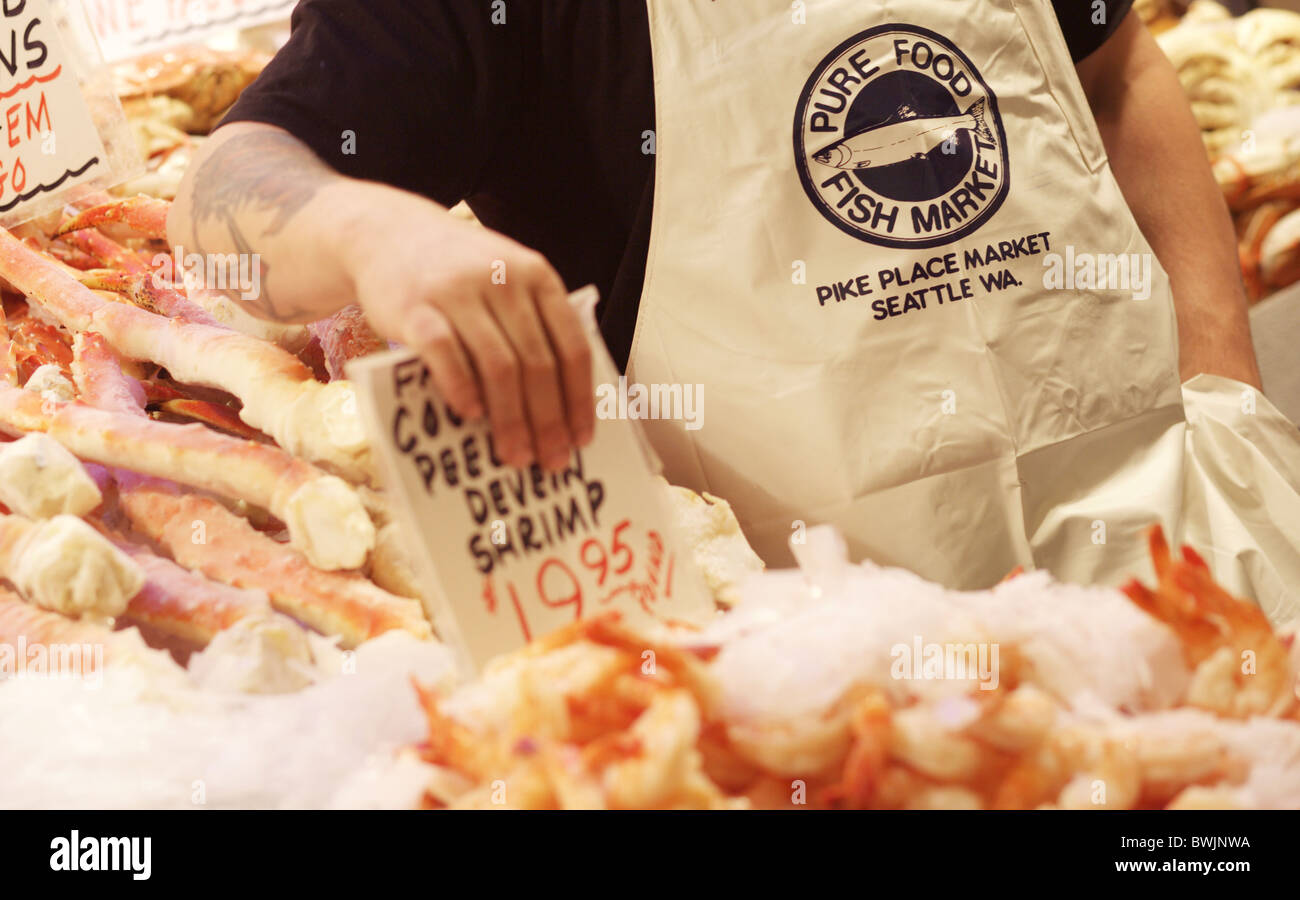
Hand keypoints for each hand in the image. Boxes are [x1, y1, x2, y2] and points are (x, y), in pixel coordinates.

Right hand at [339, 185, 593, 470]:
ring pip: (499, 366)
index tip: (582, 439)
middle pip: (537, 363)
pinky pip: (446, 354)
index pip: (572, 345)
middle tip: (552, 460)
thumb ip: (533, 324)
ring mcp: (459, 292)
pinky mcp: (416, 306)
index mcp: (536, 276)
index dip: (579, 398)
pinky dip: (462, 389)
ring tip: (515, 455)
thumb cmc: (454, 272)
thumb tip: (561, 401)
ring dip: (510, 419)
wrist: (385, 232)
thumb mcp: (505, 279)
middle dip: (548, 421)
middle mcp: (503, 280)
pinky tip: (472, 416)